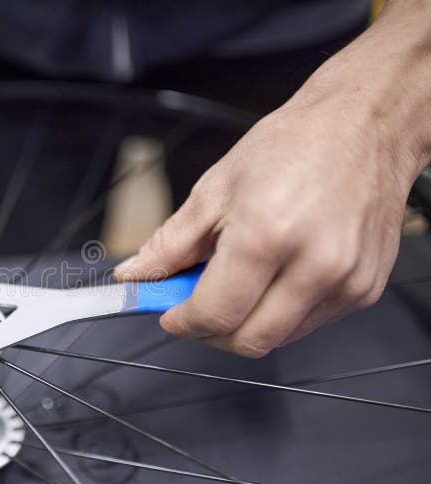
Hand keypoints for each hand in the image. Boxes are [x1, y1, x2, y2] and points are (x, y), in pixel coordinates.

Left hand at [115, 90, 418, 356]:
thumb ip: (169, 244)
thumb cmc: (292, 147)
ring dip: (245, 324)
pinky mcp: (366, 289)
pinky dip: (279, 314)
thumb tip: (134, 276)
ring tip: (236, 282)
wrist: (364, 125)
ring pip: (279, 339)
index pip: (214, 314)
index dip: (182, 322)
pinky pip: (309, 325)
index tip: (169, 314)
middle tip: (195, 303)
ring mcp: (347, 282)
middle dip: (210, 332)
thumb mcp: (214, 189)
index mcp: (267, 236)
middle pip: (248, 341)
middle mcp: (314, 266)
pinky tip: (272, 279)